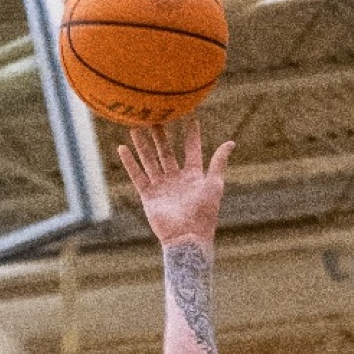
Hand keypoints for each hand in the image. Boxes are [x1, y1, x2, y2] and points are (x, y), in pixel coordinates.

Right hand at [118, 119, 234, 247]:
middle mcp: (176, 179)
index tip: (190, 117)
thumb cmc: (204, 212)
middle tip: (155, 118)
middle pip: (167, 152)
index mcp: (194, 176)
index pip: (191, 150)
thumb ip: (218, 163)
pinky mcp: (149, 195)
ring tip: (135, 127)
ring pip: (150, 161)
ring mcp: (162, 186)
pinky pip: (137, 176)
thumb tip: (231, 142)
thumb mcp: (214, 184)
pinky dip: (130, 163)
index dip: (192, 135)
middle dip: (161, 136)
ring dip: (143, 145)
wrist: (187, 236)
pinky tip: (122, 148)